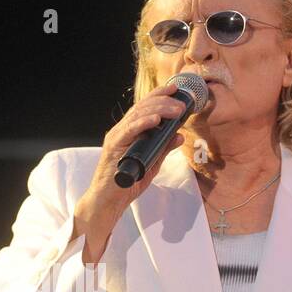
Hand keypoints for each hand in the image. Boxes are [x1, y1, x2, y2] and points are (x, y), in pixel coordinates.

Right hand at [73, 83, 190, 263]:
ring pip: (137, 115)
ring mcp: (117, 137)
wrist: (108, 201)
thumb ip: (164, 149)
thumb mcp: (152, 164)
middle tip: (182, 104)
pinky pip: (129, 131)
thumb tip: (179, 136)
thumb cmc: (126, 183)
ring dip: (159, 110)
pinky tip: (155, 120)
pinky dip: (143, 123)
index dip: (159, 95)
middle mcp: (122, 130)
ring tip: (176, 111)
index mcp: (129, 131)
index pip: (145, 107)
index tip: (176, 90)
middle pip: (143, 107)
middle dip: (164, 102)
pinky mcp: (113, 147)